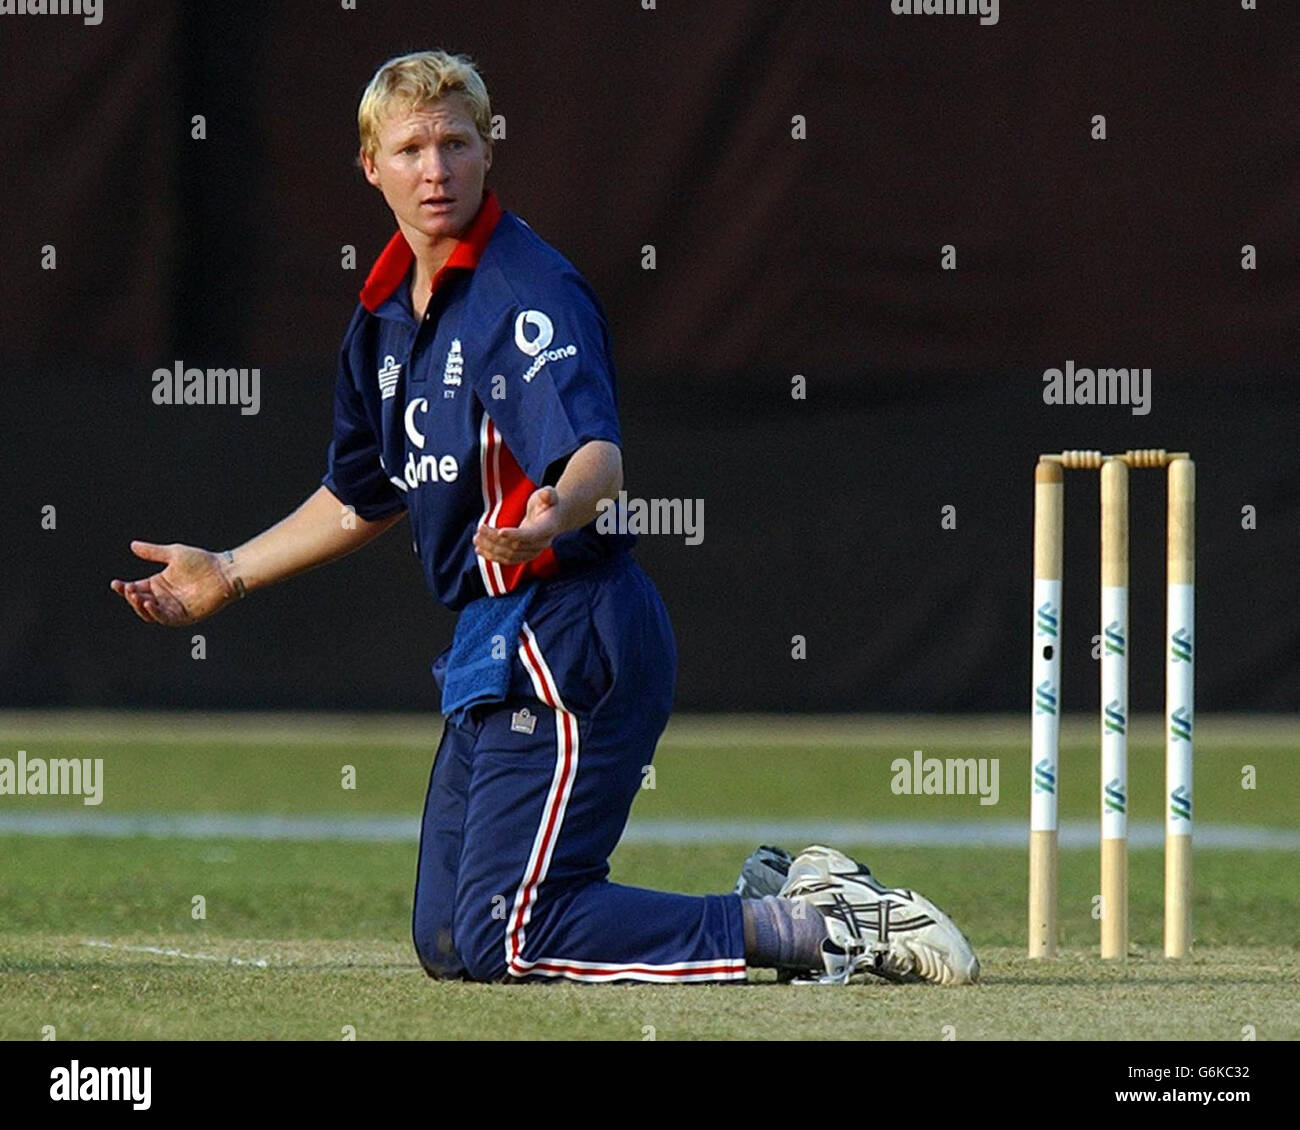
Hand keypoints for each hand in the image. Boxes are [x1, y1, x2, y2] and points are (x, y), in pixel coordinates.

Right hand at [110, 541, 241, 625]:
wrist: (224, 571)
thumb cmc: (202, 561)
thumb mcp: (174, 554)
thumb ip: (153, 552)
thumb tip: (132, 545)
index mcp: (159, 584)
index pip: (136, 588)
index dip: (124, 588)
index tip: (116, 583)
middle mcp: (164, 597)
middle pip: (140, 602)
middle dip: (131, 597)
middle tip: (127, 589)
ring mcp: (174, 608)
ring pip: (150, 613)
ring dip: (140, 607)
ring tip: (136, 596)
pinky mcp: (185, 617)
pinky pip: (166, 619)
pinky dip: (156, 614)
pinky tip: (149, 604)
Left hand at [473, 487, 562, 564]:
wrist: (552, 518)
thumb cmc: (548, 504)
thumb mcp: (549, 495)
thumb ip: (548, 494)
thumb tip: (546, 494)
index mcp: (547, 529)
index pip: (530, 535)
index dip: (515, 535)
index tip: (499, 531)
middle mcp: (540, 544)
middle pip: (515, 546)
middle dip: (495, 539)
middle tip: (480, 528)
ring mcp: (532, 553)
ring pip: (509, 555)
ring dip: (491, 549)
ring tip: (476, 538)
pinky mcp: (523, 556)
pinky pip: (507, 560)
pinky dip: (492, 557)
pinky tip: (480, 550)